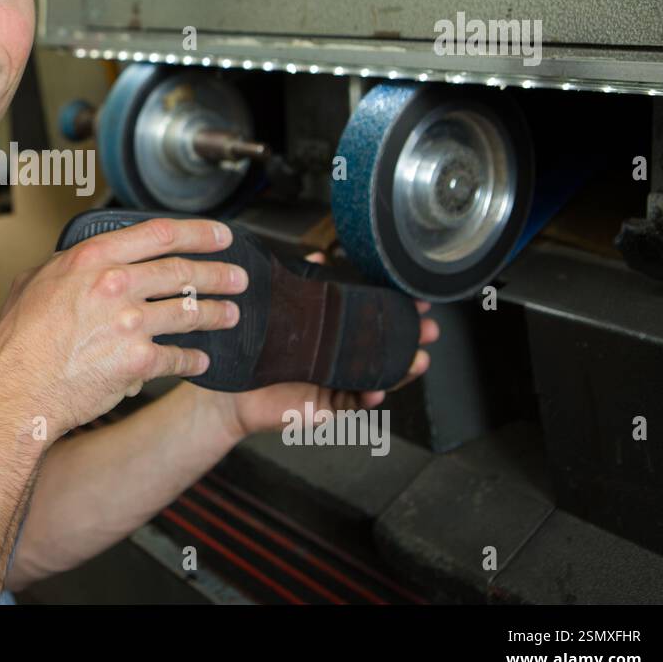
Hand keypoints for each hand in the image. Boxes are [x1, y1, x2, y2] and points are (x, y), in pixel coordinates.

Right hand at [0, 217, 248, 442]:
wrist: (17, 392)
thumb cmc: (18, 344)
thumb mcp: (31, 283)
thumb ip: (62, 266)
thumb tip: (74, 261)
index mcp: (91, 259)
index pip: (159, 234)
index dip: (198, 233)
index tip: (220, 235)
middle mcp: (115, 285)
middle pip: (182, 272)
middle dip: (219, 274)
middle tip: (237, 277)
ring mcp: (129, 323)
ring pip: (188, 312)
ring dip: (217, 314)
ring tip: (231, 315)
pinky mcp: (138, 362)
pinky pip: (178, 358)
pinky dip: (193, 360)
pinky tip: (201, 361)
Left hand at [213, 252, 439, 439]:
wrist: (233, 390)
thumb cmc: (259, 354)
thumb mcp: (283, 315)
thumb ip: (303, 286)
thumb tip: (320, 255)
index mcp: (333, 340)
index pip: (371, 324)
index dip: (396, 314)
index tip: (418, 302)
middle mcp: (338, 361)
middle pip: (384, 352)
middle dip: (411, 341)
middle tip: (429, 330)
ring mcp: (335, 384)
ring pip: (377, 378)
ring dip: (401, 371)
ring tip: (417, 360)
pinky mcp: (326, 406)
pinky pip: (352, 403)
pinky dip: (366, 397)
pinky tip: (376, 390)